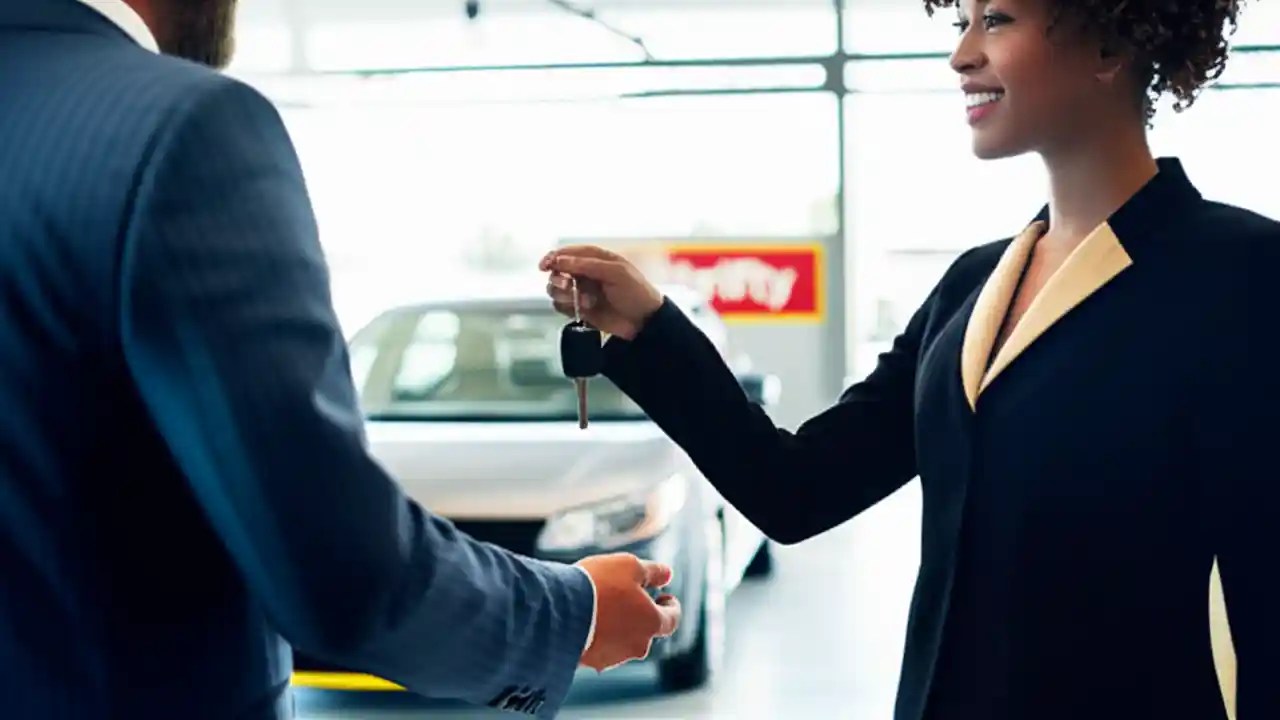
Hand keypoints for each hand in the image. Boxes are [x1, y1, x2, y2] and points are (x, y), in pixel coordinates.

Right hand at [538, 246, 663, 340]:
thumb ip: (587, 264)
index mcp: (595, 258)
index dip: (553, 257)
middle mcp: (585, 273)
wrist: (644, 323)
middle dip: (558, 278)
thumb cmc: (635, 292)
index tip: (545, 266)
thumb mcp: (615, 272)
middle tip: (568, 285)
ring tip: (585, 301)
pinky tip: (583, 310)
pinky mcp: (579, 309)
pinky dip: (566, 307)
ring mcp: (581, 291)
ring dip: (563, 295)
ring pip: (555, 289)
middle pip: (556, 271)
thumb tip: (560, 260)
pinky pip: (560, 306)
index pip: (567, 252)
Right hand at [576, 553, 680, 671]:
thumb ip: (652, 571)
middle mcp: (637, 646)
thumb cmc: (598, 585)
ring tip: (600, 604)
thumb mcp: (629, 566)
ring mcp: (614, 657)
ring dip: (618, 625)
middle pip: (646, 630)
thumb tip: (667, 574)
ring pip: (622, 640)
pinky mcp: (590, 662)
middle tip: (628, 597)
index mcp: (652, 623)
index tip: (666, 597)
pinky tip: (585, 618)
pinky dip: (599, 635)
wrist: (558, 612)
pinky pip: (600, 647)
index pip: (672, 619)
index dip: (671, 607)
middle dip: (640, 614)